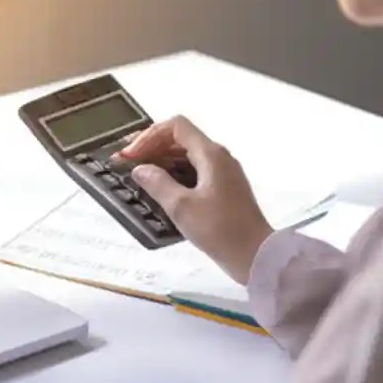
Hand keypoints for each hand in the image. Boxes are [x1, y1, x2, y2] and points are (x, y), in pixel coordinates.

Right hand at [115, 115, 272, 283]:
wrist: (255, 255)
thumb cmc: (219, 229)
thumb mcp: (181, 207)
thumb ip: (157, 183)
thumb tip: (140, 169)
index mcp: (210, 154)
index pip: (176, 126)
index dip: (149, 136)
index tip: (130, 156)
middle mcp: (219, 157)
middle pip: (180, 138)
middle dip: (152, 147)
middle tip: (127, 163)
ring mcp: (223, 172)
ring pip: (187, 155)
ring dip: (161, 161)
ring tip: (138, 175)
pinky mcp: (224, 188)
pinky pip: (194, 170)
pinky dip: (174, 174)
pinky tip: (160, 189)